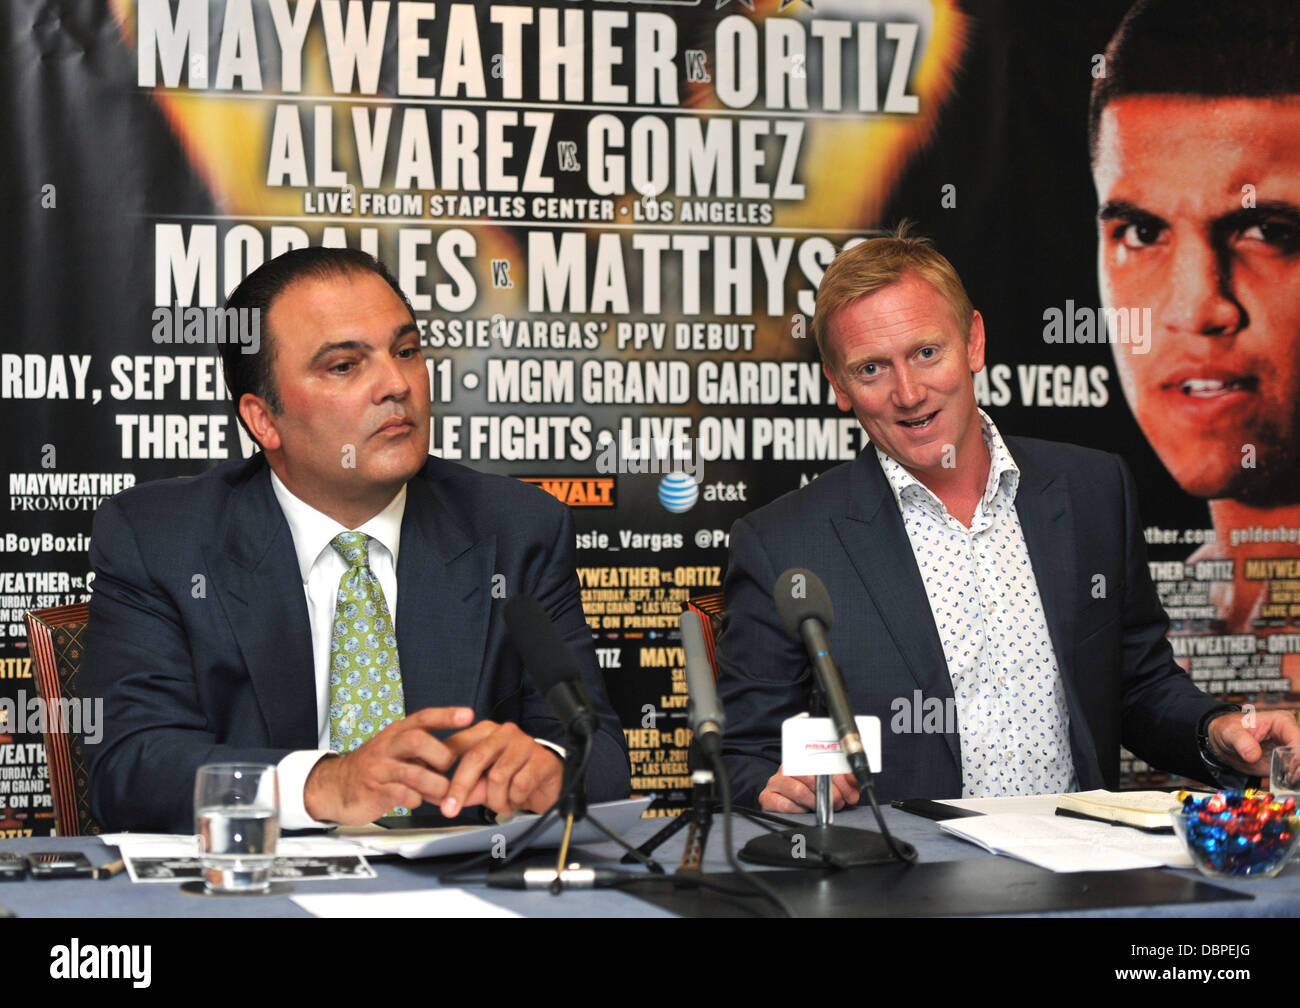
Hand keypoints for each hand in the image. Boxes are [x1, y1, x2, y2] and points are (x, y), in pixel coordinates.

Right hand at [304, 707, 474, 824]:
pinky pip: (400, 794)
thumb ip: (425, 748)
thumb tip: (462, 748)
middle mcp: (387, 747)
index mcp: (396, 733)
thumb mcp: (398, 749)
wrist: (336, 786)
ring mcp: (379, 769)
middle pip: (416, 739)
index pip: (423, 718)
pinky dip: (416, 799)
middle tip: (448, 768)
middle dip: (440, 755)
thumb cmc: (376, 768)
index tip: (468, 715)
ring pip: (411, 772)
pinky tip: (418, 800)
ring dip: (434, 784)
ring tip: (442, 792)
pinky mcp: (374, 791)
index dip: (446, 715)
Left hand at [440, 720, 563, 819]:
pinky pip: (520, 784)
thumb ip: (461, 788)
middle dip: (460, 787)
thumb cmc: (514, 778)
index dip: (441, 767)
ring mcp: (525, 744)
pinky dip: (515, 799)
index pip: (458, 744)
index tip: (429, 787)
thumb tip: (434, 796)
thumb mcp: (482, 783)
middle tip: (450, 809)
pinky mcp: (542, 759)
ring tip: (502, 804)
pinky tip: (517, 800)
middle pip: (475, 757)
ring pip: (498, 775)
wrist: (548, 785)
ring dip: (496, 799)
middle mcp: (505, 732)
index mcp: (486, 732)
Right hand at [758, 764, 859, 813]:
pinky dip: (798, 810)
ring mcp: (775, 782)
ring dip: (815, 802)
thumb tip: (855, 779)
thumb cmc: (811, 795)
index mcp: (802, 759)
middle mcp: (787, 768)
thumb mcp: (833, 786)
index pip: (822, 762)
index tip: (849, 791)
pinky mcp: (767, 798)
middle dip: (830, 792)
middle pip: (810, 776)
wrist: (786, 807)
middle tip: (838, 801)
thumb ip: (845, 781)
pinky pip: (784, 804)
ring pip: (798, 790)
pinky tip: (805, 811)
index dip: (839, 778)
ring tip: (823, 809)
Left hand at [1206, 709, 1299, 776]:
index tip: (1292, 772)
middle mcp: (1290, 736)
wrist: (1223, 742)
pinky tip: (1288, 786)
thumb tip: (1254, 755)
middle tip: (1291, 780)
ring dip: (1298, 775)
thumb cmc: (1228, 730)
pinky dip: (1295, 782)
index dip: (1298, 757)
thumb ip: (1241, 742)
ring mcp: (1291, 751)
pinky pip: (1297, 774)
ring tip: (1288, 784)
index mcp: (1282, 722)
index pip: (1298, 739)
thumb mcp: (1230, 732)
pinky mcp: (1287, 764)